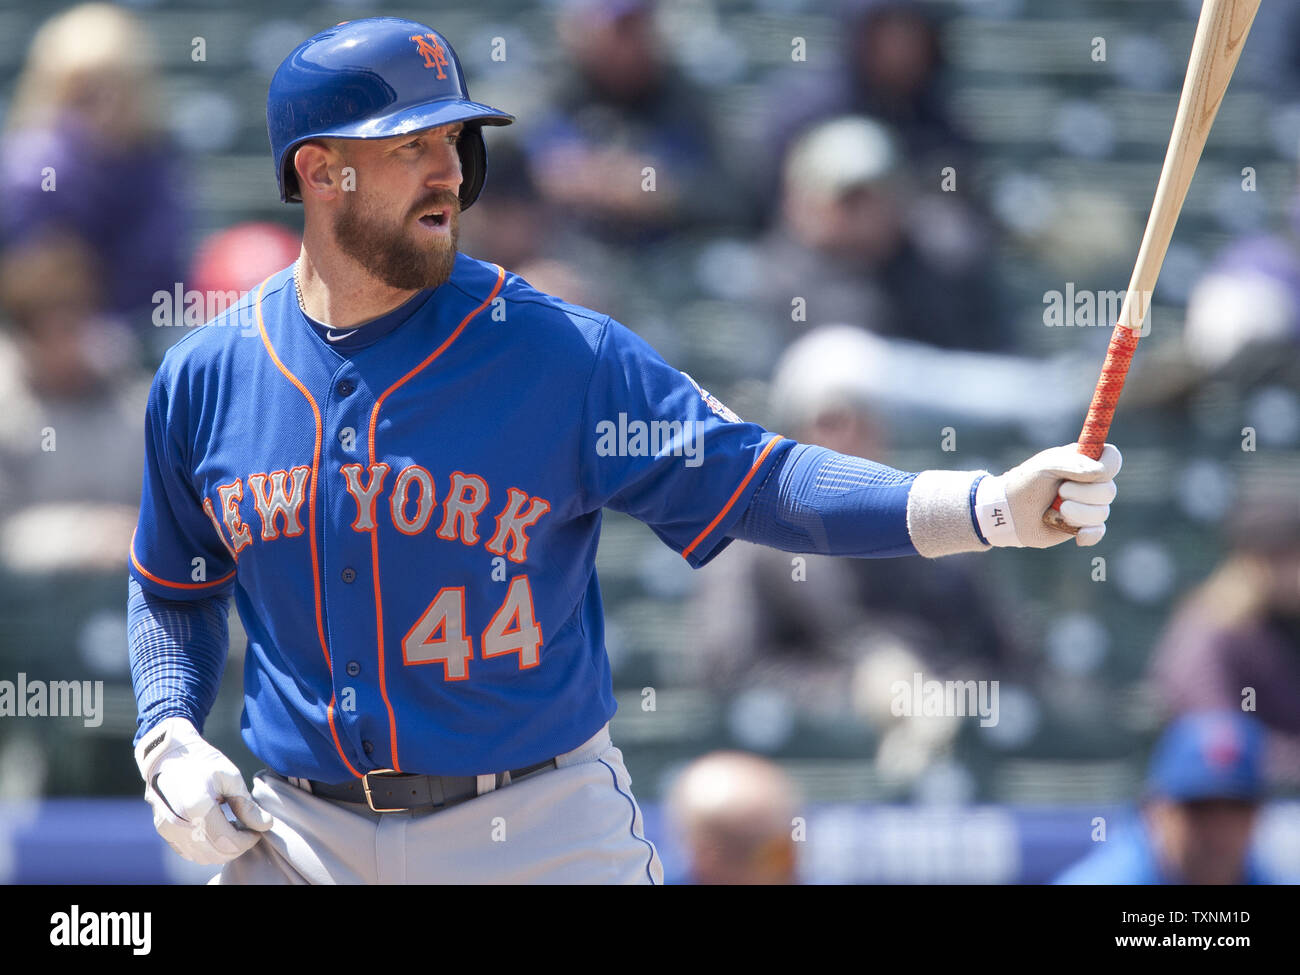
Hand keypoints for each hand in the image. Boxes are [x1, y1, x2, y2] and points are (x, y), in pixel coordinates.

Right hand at [134, 717, 272, 864]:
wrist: (169, 755)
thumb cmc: (202, 762)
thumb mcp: (230, 776)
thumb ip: (247, 805)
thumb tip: (266, 825)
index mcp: (196, 806)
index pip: (227, 840)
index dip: (247, 840)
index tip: (257, 831)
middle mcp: (178, 822)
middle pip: (216, 853)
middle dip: (237, 846)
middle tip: (247, 830)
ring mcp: (168, 829)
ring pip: (202, 857)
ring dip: (222, 850)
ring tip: (232, 828)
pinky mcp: (164, 831)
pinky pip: (189, 852)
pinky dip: (207, 849)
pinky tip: (216, 830)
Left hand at [976, 443, 1120, 548]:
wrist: (1009, 512)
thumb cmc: (1026, 483)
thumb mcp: (1046, 465)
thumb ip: (1074, 464)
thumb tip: (1101, 473)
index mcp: (1083, 462)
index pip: (1112, 459)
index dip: (1108, 465)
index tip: (1093, 471)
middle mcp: (1090, 483)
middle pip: (1109, 490)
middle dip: (1083, 493)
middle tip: (1060, 492)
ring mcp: (1087, 505)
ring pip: (1102, 512)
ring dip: (1078, 513)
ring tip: (1057, 510)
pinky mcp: (1081, 526)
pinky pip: (1098, 532)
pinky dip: (1089, 534)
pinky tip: (1077, 535)